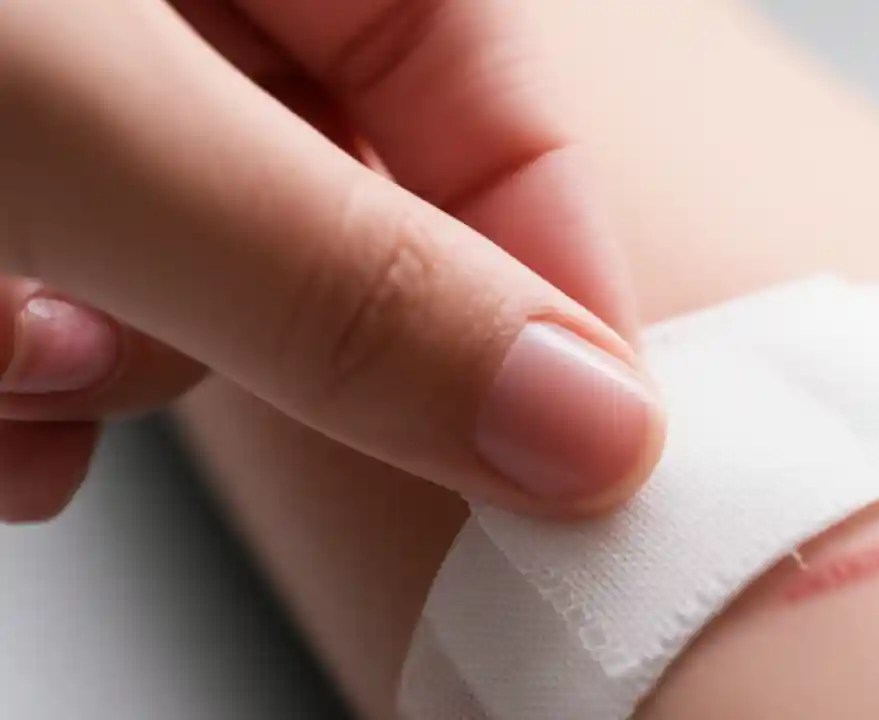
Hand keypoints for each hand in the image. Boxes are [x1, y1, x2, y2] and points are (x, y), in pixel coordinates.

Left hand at [0, 0, 664, 522]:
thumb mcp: (76, 121)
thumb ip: (332, 278)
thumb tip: (579, 421)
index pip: (494, 87)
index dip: (550, 269)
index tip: (584, 444)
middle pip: (351, 205)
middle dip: (276, 340)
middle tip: (175, 374)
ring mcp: (93, 83)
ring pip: (211, 280)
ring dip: (117, 373)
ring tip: (5, 364)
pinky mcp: (17, 174)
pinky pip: (91, 308)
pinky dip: (38, 384)